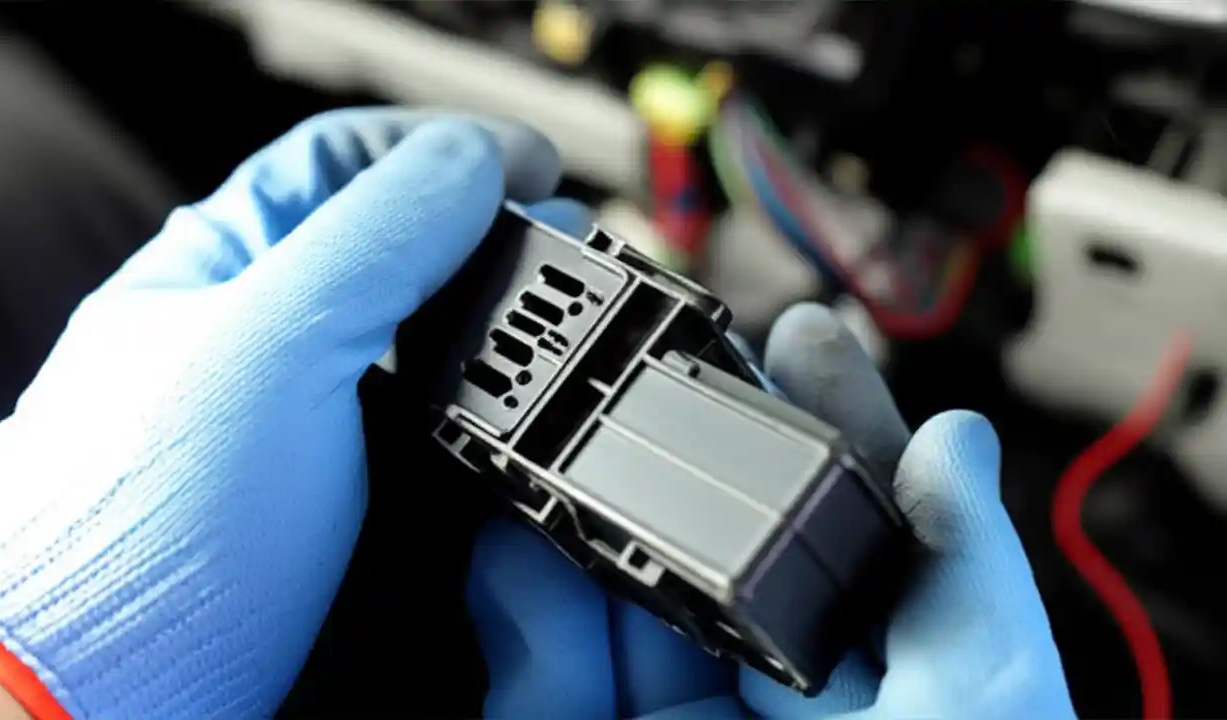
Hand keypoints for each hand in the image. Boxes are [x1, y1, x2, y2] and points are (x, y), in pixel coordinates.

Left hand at [0, 108, 560, 717]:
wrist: (107, 707)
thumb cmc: (140, 537)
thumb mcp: (272, 348)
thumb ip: (378, 240)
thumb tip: (473, 164)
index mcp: (216, 273)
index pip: (340, 161)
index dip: (440, 148)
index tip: (531, 169)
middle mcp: (255, 347)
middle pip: (385, 252)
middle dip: (479, 240)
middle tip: (559, 255)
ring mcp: (295, 436)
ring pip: (411, 353)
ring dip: (484, 333)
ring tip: (551, 335)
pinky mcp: (330, 516)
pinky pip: (421, 443)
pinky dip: (473, 423)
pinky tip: (506, 430)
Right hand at [468, 303, 1076, 718]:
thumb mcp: (976, 711)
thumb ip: (964, 581)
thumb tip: (960, 444)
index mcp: (882, 688)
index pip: (848, 526)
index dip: (827, 423)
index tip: (796, 338)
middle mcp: (773, 706)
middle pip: (714, 548)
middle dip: (676, 460)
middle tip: (646, 375)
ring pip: (612, 605)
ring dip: (582, 524)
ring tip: (561, 447)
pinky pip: (537, 678)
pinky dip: (519, 612)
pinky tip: (510, 546)